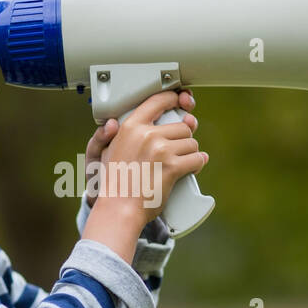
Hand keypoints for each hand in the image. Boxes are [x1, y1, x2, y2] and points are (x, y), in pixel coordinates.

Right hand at [85, 89, 199, 209]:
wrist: (119, 208)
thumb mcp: (110, 149)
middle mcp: (147, 135)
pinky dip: (198, 164)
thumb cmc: (116, 182)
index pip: (158, 101)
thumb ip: (122, 132)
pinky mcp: (172, 167)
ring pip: (191, 143)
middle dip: (183, 139)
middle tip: (175, 151)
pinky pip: (197, 159)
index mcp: (130, 126)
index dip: (174, 99)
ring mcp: (160, 150)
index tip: (181, 101)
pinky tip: (193, 167)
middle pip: (182, 126)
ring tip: (179, 162)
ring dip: (190, 153)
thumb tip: (132, 122)